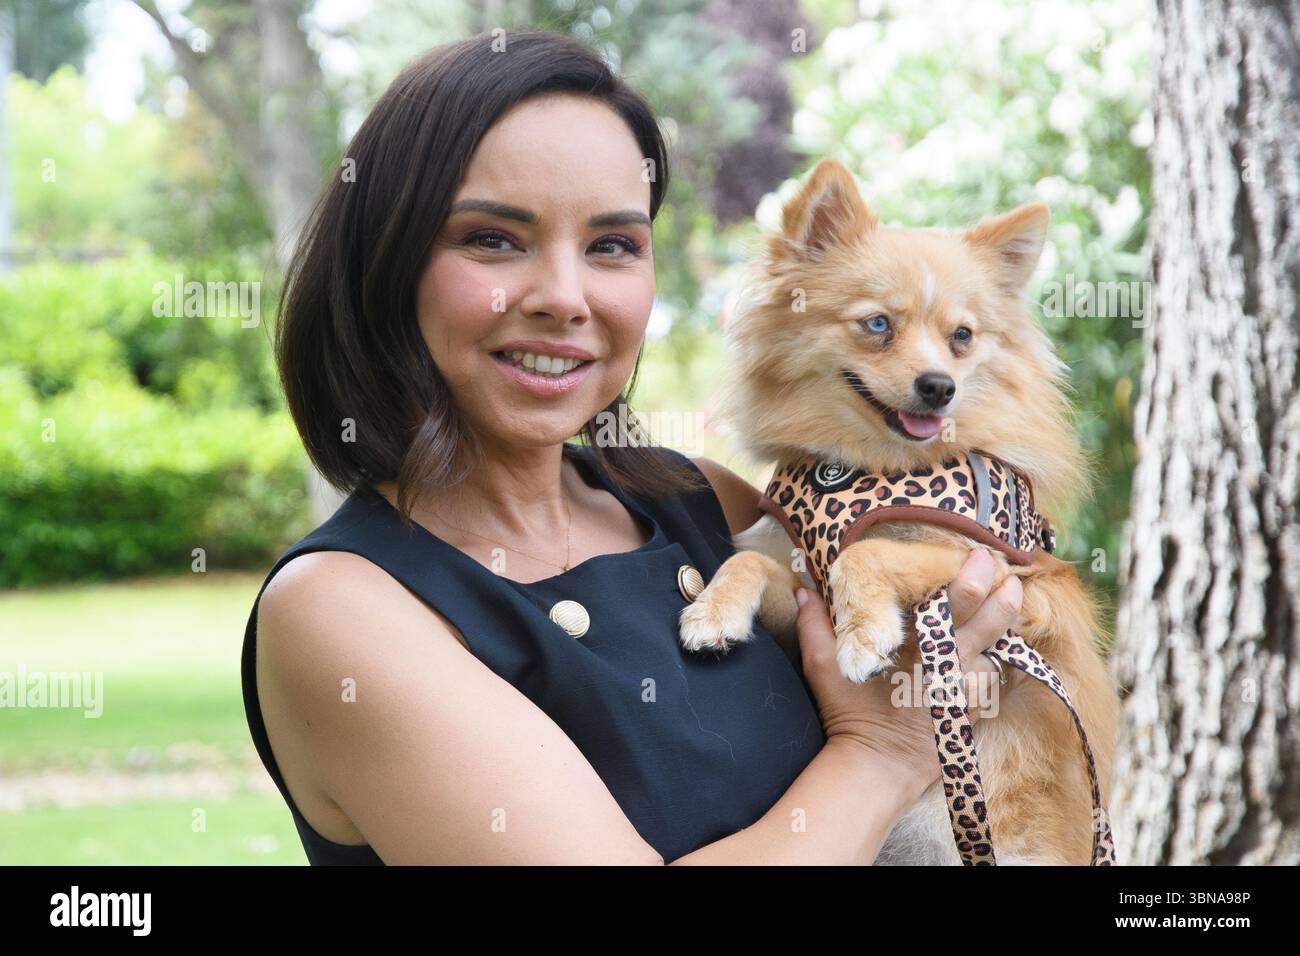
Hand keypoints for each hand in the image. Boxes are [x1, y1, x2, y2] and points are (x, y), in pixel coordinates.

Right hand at [795, 547, 1023, 796]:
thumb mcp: (824, 666)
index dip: (974, 572)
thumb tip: (804, 589)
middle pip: (994, 619)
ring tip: (1012, 605)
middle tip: (1008, 574)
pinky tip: (1008, 648)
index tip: (980, 554)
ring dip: (1009, 627)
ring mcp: (969, 688)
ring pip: (1005, 649)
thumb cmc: (850, 713)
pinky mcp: (976, 709)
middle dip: (1006, 591)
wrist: (877, 767)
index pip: (958, 598)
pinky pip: (1004, 681)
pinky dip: (1009, 663)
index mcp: (921, 645)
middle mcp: (953, 663)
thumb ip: (814, 624)